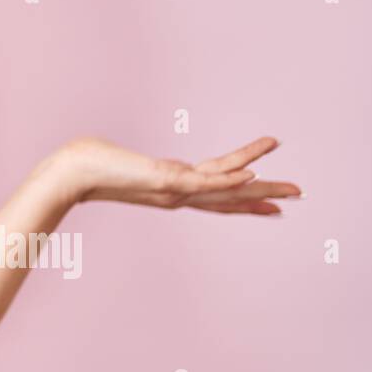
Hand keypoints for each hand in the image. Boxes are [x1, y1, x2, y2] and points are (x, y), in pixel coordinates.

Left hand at [55, 135, 300, 215]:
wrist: (72, 172)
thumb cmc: (91, 165)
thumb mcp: (125, 165)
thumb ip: (140, 168)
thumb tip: (144, 167)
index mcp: (172, 190)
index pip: (218, 195)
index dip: (247, 200)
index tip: (274, 205)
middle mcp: (178, 194)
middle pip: (230, 196)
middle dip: (265, 195)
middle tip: (299, 194)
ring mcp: (174, 189)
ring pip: (225, 188)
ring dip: (258, 185)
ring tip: (288, 184)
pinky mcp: (165, 180)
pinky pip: (204, 182)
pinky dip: (228, 179)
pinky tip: (250, 175)